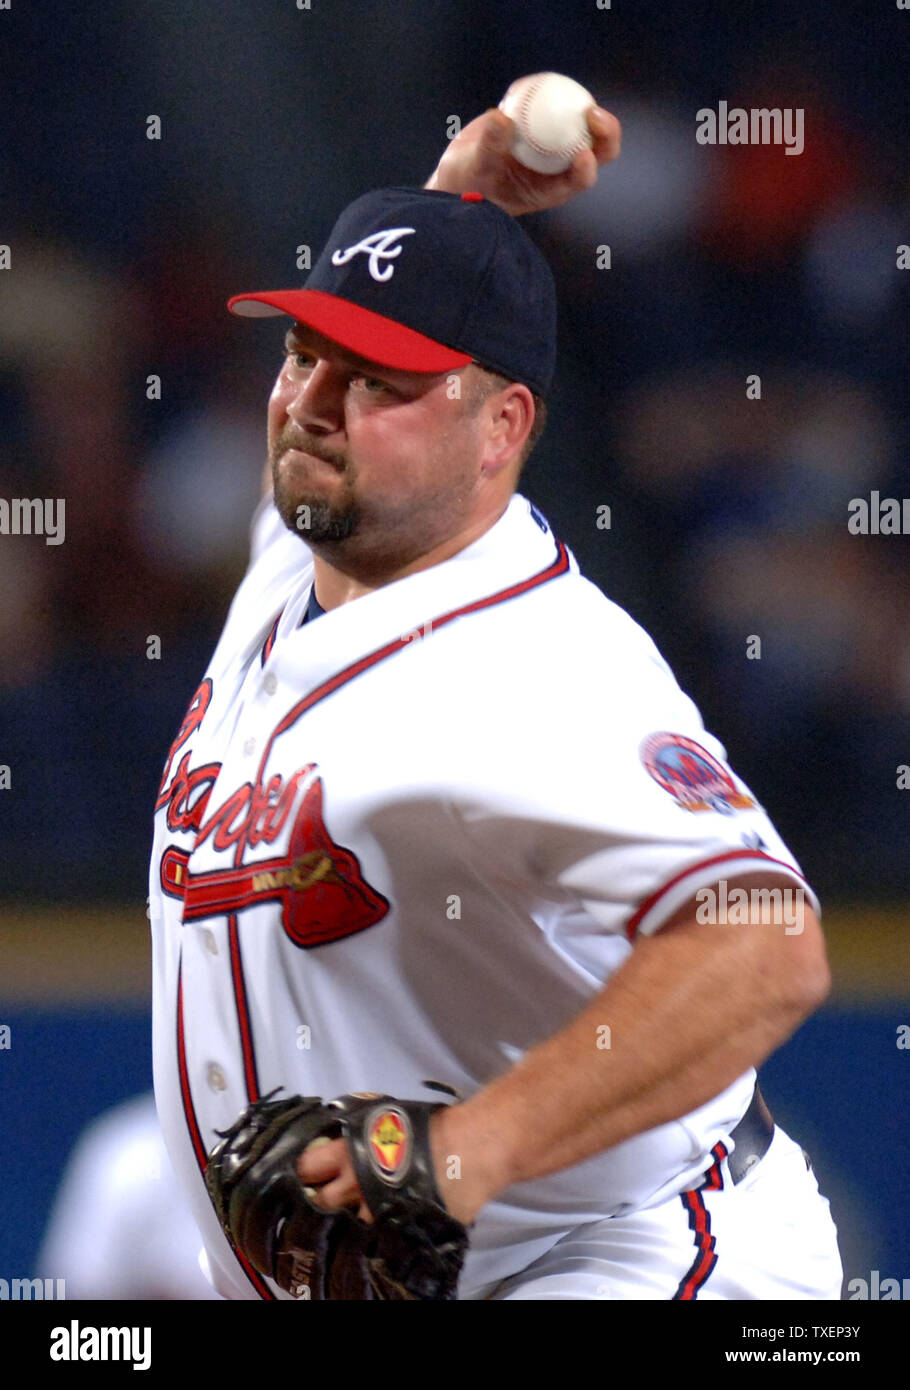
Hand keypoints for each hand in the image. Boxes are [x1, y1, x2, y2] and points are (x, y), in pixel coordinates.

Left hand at [295, 1107, 494, 1226]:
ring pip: (346, 1229)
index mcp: (349, 1152)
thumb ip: (359, 1137)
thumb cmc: (431, 1127)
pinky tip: (380, 1236)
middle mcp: (355, 1185)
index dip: (304, 1172)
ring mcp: (375, 1213)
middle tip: (325, 1203)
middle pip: (320, 1203)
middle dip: (319, 1203)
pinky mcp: (397, 1233)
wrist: (469, 1149)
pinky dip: (377, 1241)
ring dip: (348, 1226)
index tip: (305, 1177)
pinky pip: (379, 1243)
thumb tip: (341, 1146)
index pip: (307, 1166)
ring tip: (355, 1224)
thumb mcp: (386, 1119)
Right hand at [424, 104, 620, 215]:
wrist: (459, 171)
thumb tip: (501, 116)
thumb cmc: (469, 184)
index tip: (581, 153)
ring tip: (565, 88)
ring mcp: (554, 144)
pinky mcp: (542, 123)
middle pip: (596, 150)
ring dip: (581, 106)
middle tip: (592, 113)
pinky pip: (554, 104)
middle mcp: (560, 167)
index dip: (587, 168)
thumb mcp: (476, 169)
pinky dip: (546, 91)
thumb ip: (489, 147)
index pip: (579, 180)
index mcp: (551, 188)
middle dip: (606, 133)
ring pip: (581, 124)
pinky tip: (530, 84)